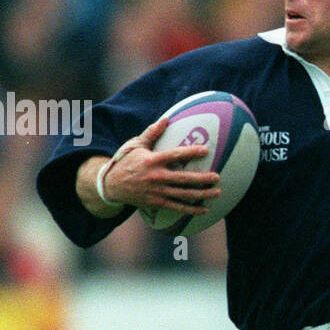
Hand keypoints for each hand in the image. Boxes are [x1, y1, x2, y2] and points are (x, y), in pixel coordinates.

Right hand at [103, 118, 221, 215]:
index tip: (206, 150)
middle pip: (184, 178)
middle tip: (217, 177)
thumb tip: (166, 119)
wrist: (111, 185)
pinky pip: (177, 207)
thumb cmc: (126, 161)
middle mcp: (156, 177)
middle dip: (203, 179)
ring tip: (217, 192)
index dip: (191, 152)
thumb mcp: (136, 145)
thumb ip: (152, 133)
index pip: (175, 155)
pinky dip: (192, 210)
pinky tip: (205, 209)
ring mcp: (157, 192)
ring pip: (184, 195)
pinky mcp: (157, 203)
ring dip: (202, 194)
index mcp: (152, 161)